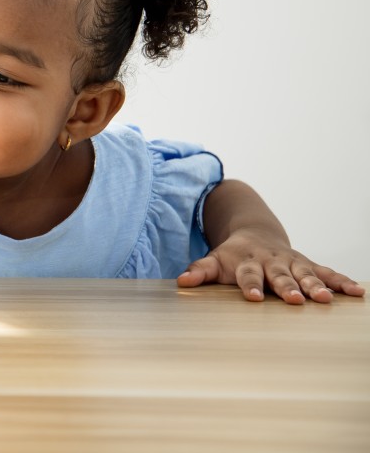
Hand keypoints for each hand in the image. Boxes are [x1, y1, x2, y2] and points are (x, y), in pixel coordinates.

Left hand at [176, 227, 365, 303]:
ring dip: (316, 285)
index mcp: (247, 262)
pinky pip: (327, 272)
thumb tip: (181, 282)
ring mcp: (292, 262)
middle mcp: (272, 261)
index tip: (254, 298)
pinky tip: (356, 292)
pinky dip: (341, 282)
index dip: (250, 285)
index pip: (248, 275)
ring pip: (306, 274)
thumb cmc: (233, 255)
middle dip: (287, 287)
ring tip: (325, 298)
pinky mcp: (308, 264)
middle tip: (295, 300)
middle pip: (280, 275)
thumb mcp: (214, 260)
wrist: (255, 233)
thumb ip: (200, 271)